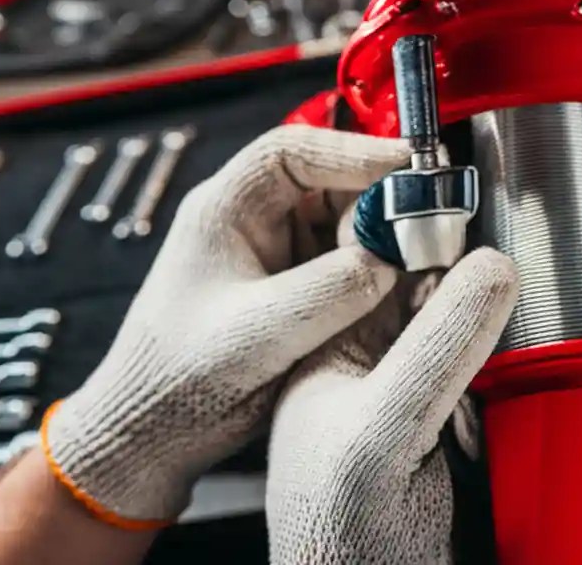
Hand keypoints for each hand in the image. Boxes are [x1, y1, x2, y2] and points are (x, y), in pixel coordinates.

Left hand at [42, 125, 410, 525]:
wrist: (153, 430)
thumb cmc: (177, 378)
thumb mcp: (256, 335)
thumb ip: (326, 293)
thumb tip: (387, 261)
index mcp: (223, 210)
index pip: (292, 151)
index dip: (353, 150)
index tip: (405, 165)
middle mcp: (250, 220)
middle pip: (329, 179)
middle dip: (381, 192)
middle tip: (428, 213)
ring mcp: (274, 253)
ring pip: (344, 218)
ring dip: (383, 229)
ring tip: (422, 250)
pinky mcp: (294, 286)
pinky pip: (346, 258)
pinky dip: (377, 264)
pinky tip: (401, 281)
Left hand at [266, 246, 518, 563]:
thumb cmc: (336, 537)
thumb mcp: (379, 434)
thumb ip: (433, 350)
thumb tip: (488, 271)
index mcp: (329, 353)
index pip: (369, 261)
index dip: (409, 219)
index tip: (455, 193)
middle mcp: (374, 366)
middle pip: (427, 282)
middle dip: (465, 255)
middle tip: (505, 232)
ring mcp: (420, 394)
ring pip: (467, 320)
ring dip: (496, 304)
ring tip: (522, 286)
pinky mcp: (467, 425)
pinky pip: (497, 369)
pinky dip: (517, 356)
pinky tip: (529, 348)